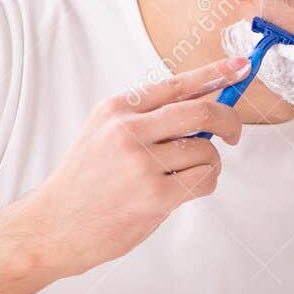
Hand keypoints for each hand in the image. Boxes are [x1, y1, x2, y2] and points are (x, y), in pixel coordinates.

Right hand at [25, 56, 248, 276]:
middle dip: (229, 121)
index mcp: (117, 109)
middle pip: (202, 112)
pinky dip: (204, 184)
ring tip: (185, 176)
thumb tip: (201, 108)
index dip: (216, 74)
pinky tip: (183, 190)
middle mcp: (128, 130)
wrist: (53, 226)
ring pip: (207, 152)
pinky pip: (204, 181)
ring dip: (209, 164)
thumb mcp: (103, 134)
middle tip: (232, 134)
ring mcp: (142, 163)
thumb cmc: (83, 184)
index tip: (241, 68)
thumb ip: (146, 119)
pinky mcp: (154, 195)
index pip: (178, 84)